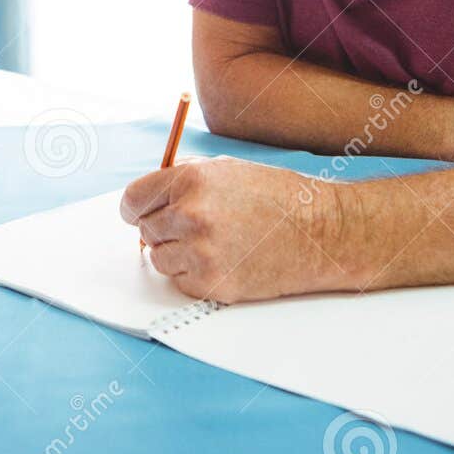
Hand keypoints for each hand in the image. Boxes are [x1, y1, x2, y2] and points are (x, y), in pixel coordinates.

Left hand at [119, 157, 349, 302]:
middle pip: (145, 230)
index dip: (136, 208)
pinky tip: (224, 259)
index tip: (140, 214)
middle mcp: (191, 215)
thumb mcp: (227, 170)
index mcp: (191, 180)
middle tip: (193, 228)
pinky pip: (180, 281)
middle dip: (162, 229)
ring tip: (213, 243)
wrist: (320, 232)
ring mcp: (200, 252)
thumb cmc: (277, 197)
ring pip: (159, 258)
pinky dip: (194, 274)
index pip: (133, 199)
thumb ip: (183, 179)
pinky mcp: (211, 283)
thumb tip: (149, 197)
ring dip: (177, 253)